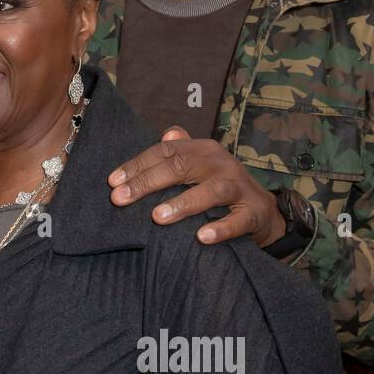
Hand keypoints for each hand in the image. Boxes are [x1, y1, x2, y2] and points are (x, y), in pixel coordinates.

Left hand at [107, 126, 283, 245]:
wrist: (261, 209)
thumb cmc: (218, 185)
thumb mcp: (199, 165)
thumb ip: (179, 151)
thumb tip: (165, 135)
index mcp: (202, 149)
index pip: (165, 152)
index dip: (137, 165)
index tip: (112, 182)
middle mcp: (220, 163)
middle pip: (181, 167)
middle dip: (147, 183)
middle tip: (120, 198)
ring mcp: (239, 187)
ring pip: (211, 192)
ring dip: (183, 204)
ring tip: (157, 217)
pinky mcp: (253, 212)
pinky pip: (238, 221)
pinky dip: (221, 229)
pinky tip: (201, 237)